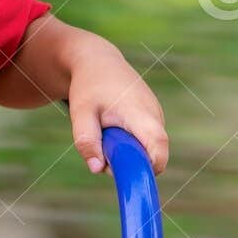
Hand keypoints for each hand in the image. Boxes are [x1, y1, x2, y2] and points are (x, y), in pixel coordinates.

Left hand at [66, 43, 167, 175]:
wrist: (98, 61)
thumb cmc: (89, 87)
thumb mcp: (80, 113)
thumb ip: (86, 141)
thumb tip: (97, 169)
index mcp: (138, 111)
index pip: (157, 143)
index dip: (152, 164)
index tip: (134, 176)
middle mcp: (154, 113)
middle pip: (152, 152)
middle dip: (131, 162)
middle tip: (104, 148)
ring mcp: (157, 115)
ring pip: (148, 147)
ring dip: (129, 150)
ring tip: (107, 130)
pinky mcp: (154, 117)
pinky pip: (146, 140)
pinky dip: (131, 142)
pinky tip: (115, 126)